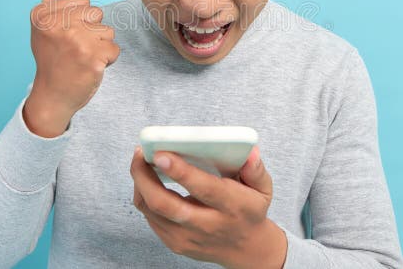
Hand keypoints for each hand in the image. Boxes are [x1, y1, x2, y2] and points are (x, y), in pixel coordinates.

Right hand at [24, 0, 119, 136]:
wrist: (53, 95)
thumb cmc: (52, 63)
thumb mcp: (41, 35)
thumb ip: (49, 14)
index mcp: (44, 15)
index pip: (83, 2)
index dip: (81, 20)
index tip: (66, 37)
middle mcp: (58, 25)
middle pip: (97, 14)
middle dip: (92, 31)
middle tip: (77, 49)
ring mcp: (76, 40)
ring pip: (108, 31)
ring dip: (101, 46)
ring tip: (83, 58)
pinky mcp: (92, 57)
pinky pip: (114, 49)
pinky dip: (108, 60)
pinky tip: (91, 67)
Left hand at [130, 146, 287, 268]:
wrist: (246, 249)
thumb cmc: (250, 210)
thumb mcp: (262, 188)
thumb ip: (255, 170)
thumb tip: (250, 152)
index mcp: (232, 207)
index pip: (204, 189)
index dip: (181, 171)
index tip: (161, 154)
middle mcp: (208, 225)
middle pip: (165, 204)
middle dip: (146, 177)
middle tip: (140, 153)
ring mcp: (189, 238)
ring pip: (152, 211)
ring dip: (140, 183)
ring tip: (140, 161)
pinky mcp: (176, 244)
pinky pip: (151, 218)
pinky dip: (144, 196)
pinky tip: (145, 179)